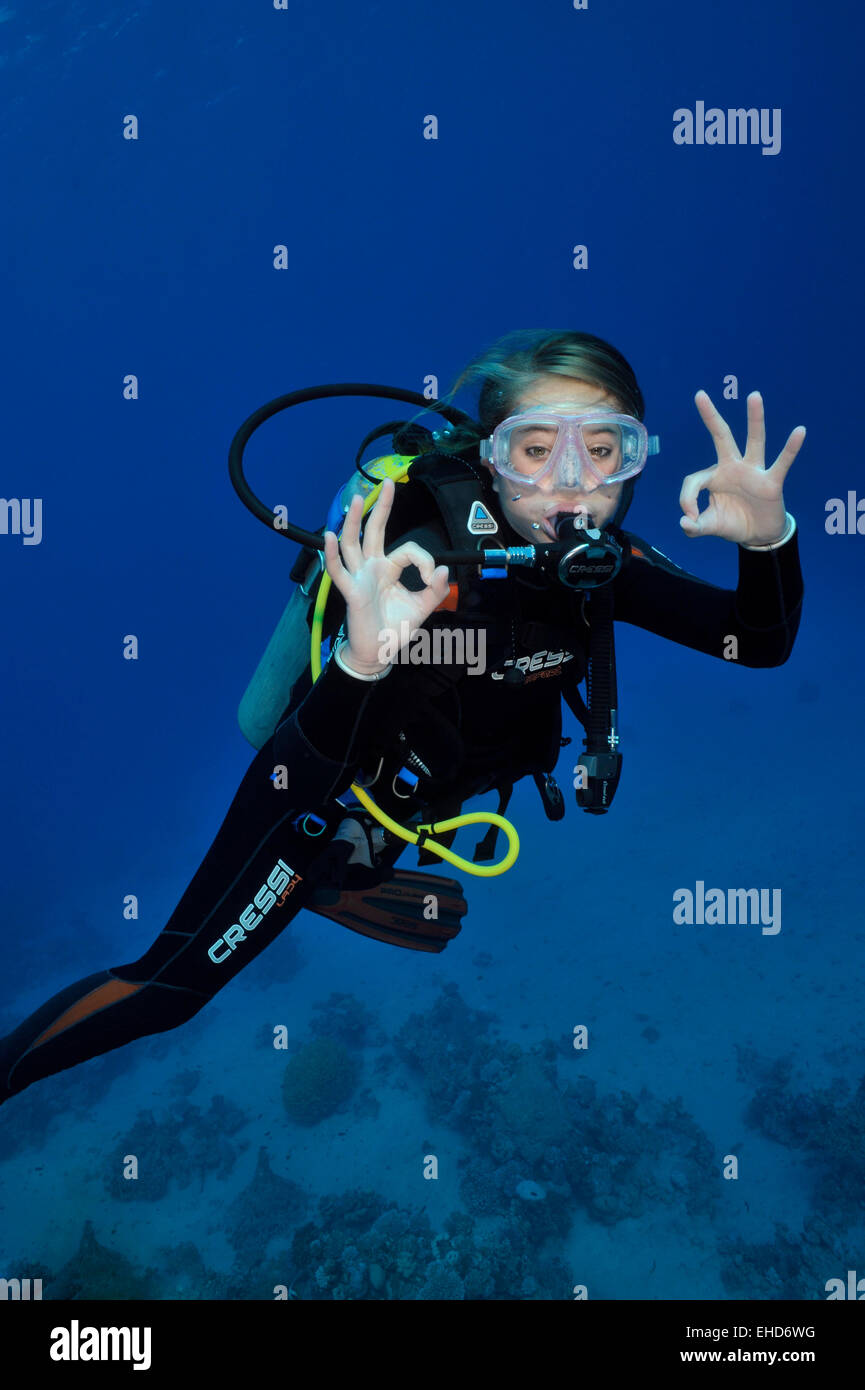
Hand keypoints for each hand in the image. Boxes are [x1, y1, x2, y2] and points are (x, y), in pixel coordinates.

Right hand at [323, 476, 451, 671]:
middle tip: (386, 482)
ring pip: (353, 544)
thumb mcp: (422, 608)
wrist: (378, 654)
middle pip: (374, 531)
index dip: (425, 561)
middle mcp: (372, 568)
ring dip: (353, 522)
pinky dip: (332, 555)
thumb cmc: (394, 629)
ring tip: (357, 500)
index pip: (407, 550)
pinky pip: (339, 572)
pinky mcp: (351, 592)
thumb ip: (436, 590)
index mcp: (389, 569)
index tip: (433, 580)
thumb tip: (445, 571)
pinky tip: (329, 537)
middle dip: (380, 507)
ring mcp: (359, 578)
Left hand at [679, 391, 805, 545]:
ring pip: (754, 441)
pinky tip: (799, 431)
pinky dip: (791, 449)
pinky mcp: (771, 482)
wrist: (758, 536)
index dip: (687, 499)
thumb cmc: (733, 523)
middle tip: (699, 395)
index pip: (694, 480)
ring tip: (754, 396)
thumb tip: (684, 522)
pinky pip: (782, 462)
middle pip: (721, 437)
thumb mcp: (709, 526)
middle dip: (710, 417)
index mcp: (714, 476)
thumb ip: (693, 527)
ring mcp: (753, 472)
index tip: (689, 517)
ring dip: (754, 419)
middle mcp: (733, 467)